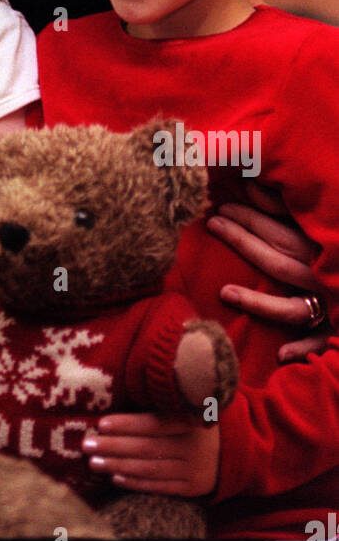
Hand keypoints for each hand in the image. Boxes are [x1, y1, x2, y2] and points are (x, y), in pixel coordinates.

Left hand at [82, 413, 220, 496]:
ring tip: (94, 462)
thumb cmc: (194, 417)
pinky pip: (159, 486)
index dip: (126, 424)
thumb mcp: (185, 404)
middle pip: (147, 448)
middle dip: (113, 447)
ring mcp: (194, 469)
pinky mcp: (193, 487)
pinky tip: (115, 477)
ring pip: (150, 469)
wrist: (232, 446)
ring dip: (118, 466)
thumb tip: (115, 402)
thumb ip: (159, 403)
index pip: (153, 423)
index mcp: (190, 420)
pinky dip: (135, 483)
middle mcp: (194, 446)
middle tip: (87, 444)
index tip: (101, 424)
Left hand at [205, 201, 327, 356]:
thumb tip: (251, 186)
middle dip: (243, 242)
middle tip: (212, 224)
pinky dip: (304, 348)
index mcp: (321, 248)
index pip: (279, 232)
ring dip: (259, 303)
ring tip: (223, 292)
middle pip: (278, 261)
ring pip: (293, 307)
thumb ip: (285, 205)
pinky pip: (320, 341)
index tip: (221, 208)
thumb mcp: (321, 220)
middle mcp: (325, 275)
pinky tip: (282, 354)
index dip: (249, 219)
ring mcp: (333, 304)